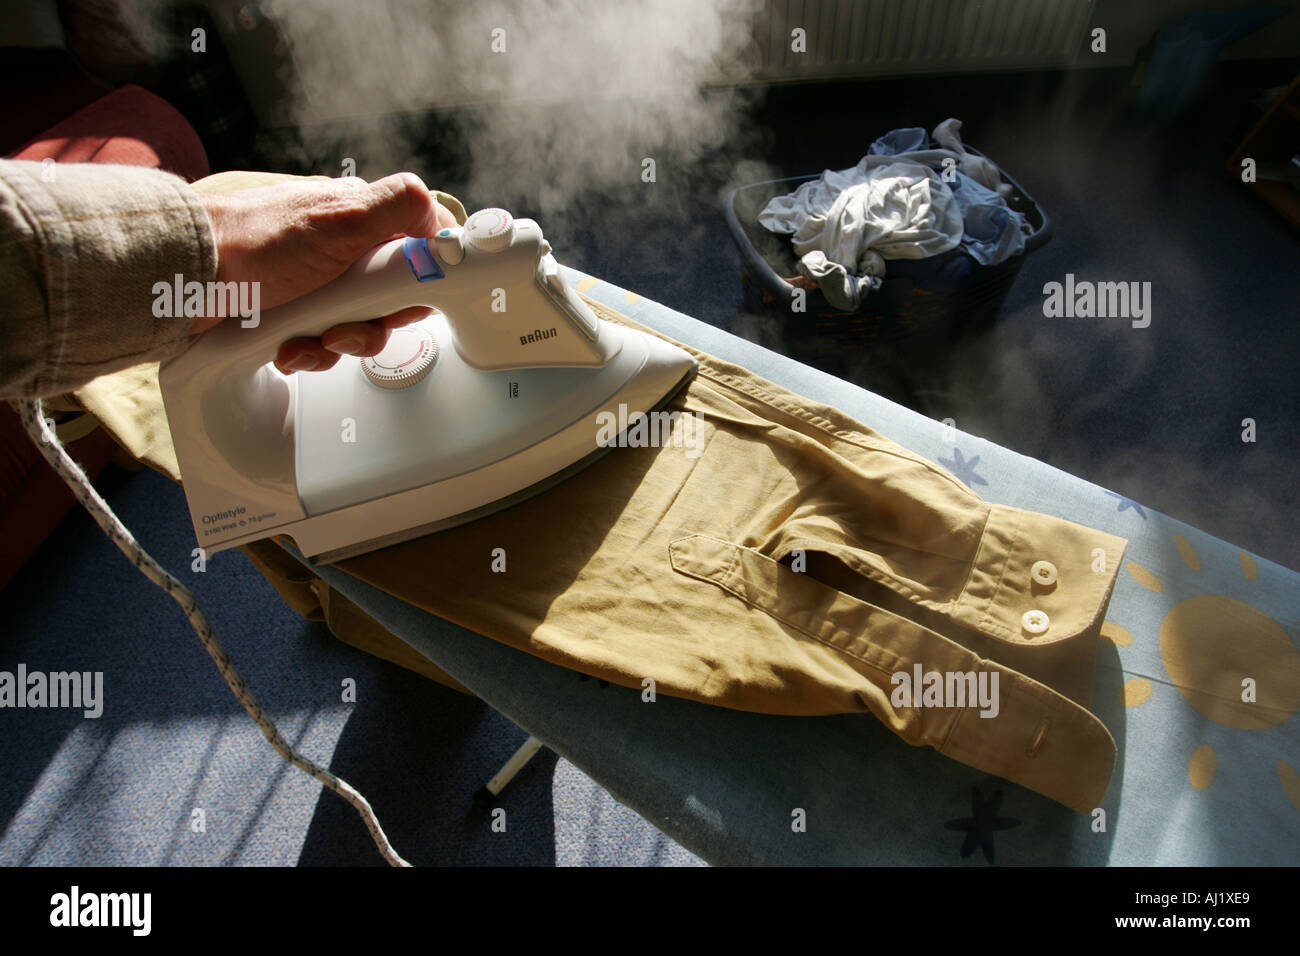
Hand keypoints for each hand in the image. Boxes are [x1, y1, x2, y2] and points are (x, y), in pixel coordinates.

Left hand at [196, 173, 457, 372]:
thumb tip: (441, 221)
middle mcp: (339, 250)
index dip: (419, 281)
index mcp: (358, 218)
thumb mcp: (339, 217)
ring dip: (339, 341)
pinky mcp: (290, 315)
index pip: (417, 251)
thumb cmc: (251, 242)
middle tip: (351, 321)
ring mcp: (314, 285)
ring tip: (312, 337)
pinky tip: (288, 346)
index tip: (407, 297)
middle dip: (374, 320)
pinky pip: (321, 346)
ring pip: (358, 327)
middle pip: (391, 298)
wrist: (181, 278)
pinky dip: (307, 352)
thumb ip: (398, 207)